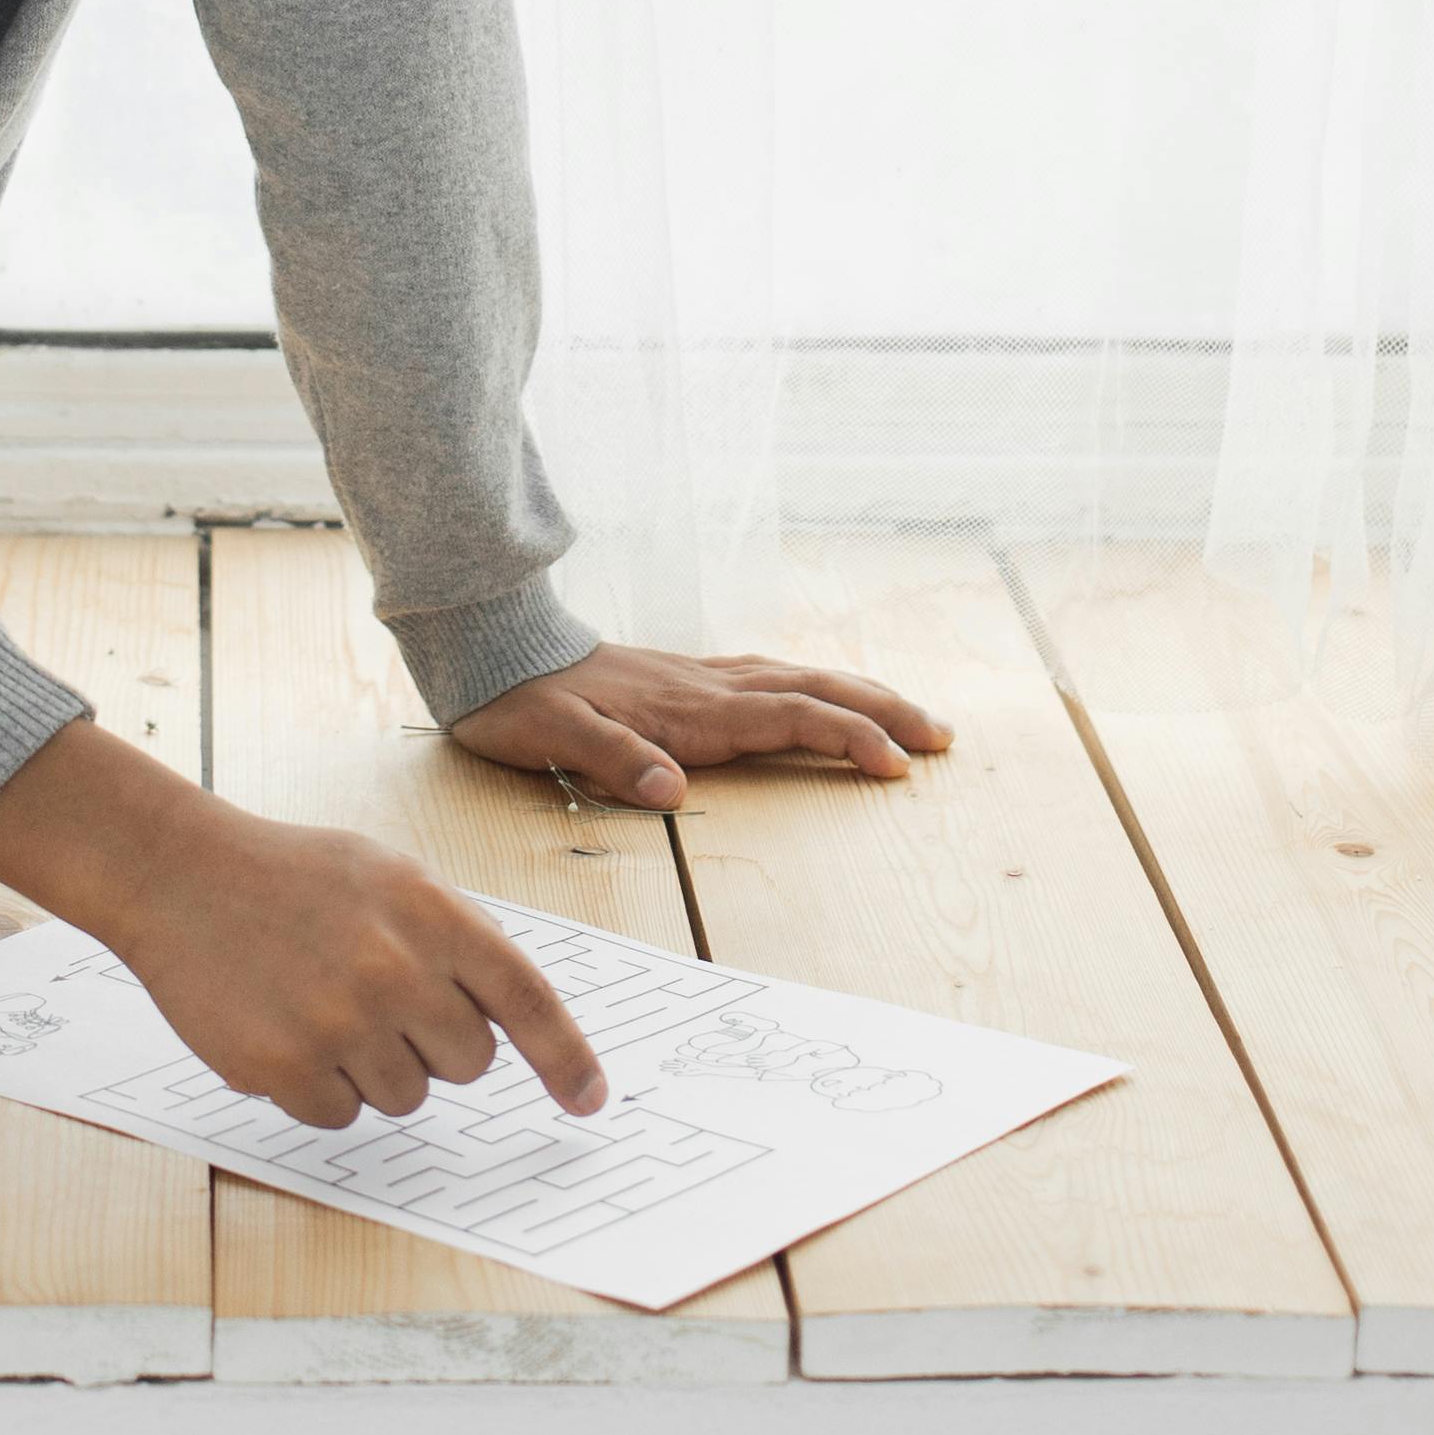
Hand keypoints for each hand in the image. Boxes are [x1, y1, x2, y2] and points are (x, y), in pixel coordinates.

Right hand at [0, 720, 605, 1130]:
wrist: (179, 874)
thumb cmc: (293, 875)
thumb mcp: (391, 876)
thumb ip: (453, 937)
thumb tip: (507, 1017)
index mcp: (433, 914)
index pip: (527, 999)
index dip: (567, 1058)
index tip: (590, 1101)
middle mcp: (395, 972)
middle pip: (468, 1063)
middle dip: (437, 1046)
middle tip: (382, 1001)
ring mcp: (339, 1024)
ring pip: (405, 1097)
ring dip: (374, 1068)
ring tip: (322, 1005)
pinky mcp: (284, 1068)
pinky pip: (340, 1117)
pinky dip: (319, 1090)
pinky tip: (286, 1031)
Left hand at [445, 642, 953, 809]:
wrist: (490, 645)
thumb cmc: (519, 702)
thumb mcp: (552, 738)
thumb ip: (614, 758)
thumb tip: (672, 788)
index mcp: (688, 709)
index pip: (788, 719)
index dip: (847, 738)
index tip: (897, 764)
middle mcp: (705, 687)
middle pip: (814, 692)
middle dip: (882, 711)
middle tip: (943, 736)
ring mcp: (697, 676)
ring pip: (798, 679)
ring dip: (858, 696)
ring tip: (909, 715)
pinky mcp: (682, 675)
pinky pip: (768, 677)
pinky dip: (813, 688)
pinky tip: (821, 694)